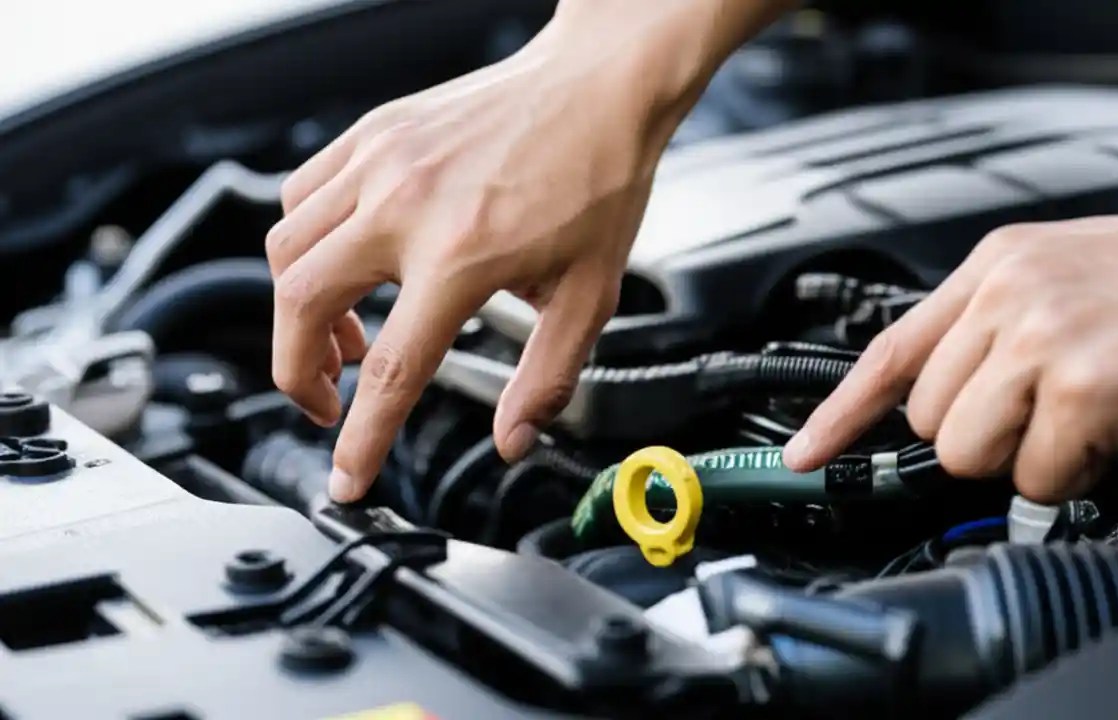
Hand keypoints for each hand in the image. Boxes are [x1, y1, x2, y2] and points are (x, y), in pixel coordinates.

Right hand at [267, 0, 792, 501]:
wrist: (599, 86)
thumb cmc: (600, 181)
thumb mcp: (590, 296)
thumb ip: (547, 379)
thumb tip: (512, 440)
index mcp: (462, 256)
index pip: (392, 371)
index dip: (361, 438)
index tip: (346, 478)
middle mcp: (405, 206)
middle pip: (301, 305)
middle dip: (298, 371)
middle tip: (327, 399)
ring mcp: (380, 162)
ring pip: (288, 250)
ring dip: (298, 309)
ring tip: (347, 337)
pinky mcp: (373, 133)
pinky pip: (303, 196)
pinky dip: (305, 244)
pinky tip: (347, 263)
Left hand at [784, 152, 1117, 501]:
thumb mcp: (1060, 274)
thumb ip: (995, 325)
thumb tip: (952, 399)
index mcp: (993, 267)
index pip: (890, 349)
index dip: (839, 412)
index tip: (806, 452)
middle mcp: (1006, 298)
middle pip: (928, 420)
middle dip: (982, 436)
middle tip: (1046, 413)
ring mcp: (1041, 341)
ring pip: (969, 453)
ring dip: (1025, 456)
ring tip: (1083, 417)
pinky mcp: (1085, 388)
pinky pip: (1039, 479)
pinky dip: (1076, 472)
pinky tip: (1115, 428)